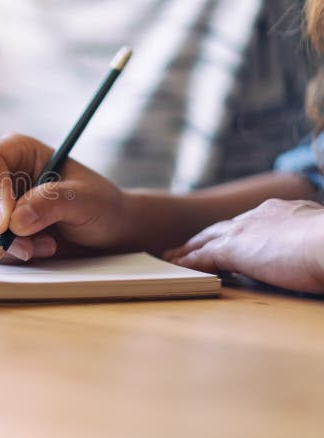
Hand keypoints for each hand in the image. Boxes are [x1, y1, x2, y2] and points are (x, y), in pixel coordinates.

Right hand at [0, 134, 136, 261]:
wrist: (107, 233)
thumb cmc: (99, 205)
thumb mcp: (85, 199)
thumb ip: (51, 202)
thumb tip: (15, 221)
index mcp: (15, 151)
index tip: (6, 223)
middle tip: (19, 245)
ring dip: (1, 245)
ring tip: (46, 247)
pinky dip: (6, 256)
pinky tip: (38, 252)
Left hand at [164, 199, 323, 293]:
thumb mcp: (321, 237)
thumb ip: (310, 241)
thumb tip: (315, 252)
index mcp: (280, 211)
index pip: (249, 222)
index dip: (235, 231)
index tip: (227, 237)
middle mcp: (257, 216)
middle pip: (221, 228)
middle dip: (203, 237)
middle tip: (187, 245)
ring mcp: (243, 231)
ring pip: (205, 240)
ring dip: (187, 249)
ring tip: (170, 257)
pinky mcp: (232, 249)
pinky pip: (201, 256)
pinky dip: (187, 262)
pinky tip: (175, 267)